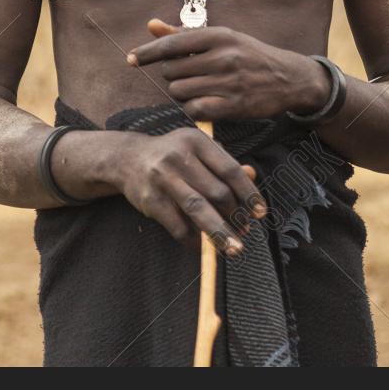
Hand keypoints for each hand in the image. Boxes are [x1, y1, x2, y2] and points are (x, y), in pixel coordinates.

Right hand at [112, 128, 265, 254]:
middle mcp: (179, 157)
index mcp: (197, 141)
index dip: (248, 193)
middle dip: (235, 215)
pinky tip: (202, 246)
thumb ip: (224, 162)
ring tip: (233, 248)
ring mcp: (163, 179)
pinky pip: (177, 225)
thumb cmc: (174, 154)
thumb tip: (253, 175)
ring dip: (219, 232)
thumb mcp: (199, 150)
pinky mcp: (150, 200)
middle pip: (216, 192)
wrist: (127, 158)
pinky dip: (192, 239)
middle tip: (246, 231)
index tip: (261, 212)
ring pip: (198, 210)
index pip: (230, 170)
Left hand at [128, 18, 327, 121]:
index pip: (172, 44)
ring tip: (199, 89)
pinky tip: (205, 104)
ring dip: (183, 94)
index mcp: (220, 35)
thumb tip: (150, 24)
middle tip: (191, 76)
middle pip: (172, 71)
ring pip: (180, 92)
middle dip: (174, 75)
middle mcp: (224, 57)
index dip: (147, 52)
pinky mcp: (234, 105)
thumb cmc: (250, 56)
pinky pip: (194, 109)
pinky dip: (194, 108)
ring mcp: (230, 82)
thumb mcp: (223, 38)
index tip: (131, 59)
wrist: (289, 78)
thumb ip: (184, 34)